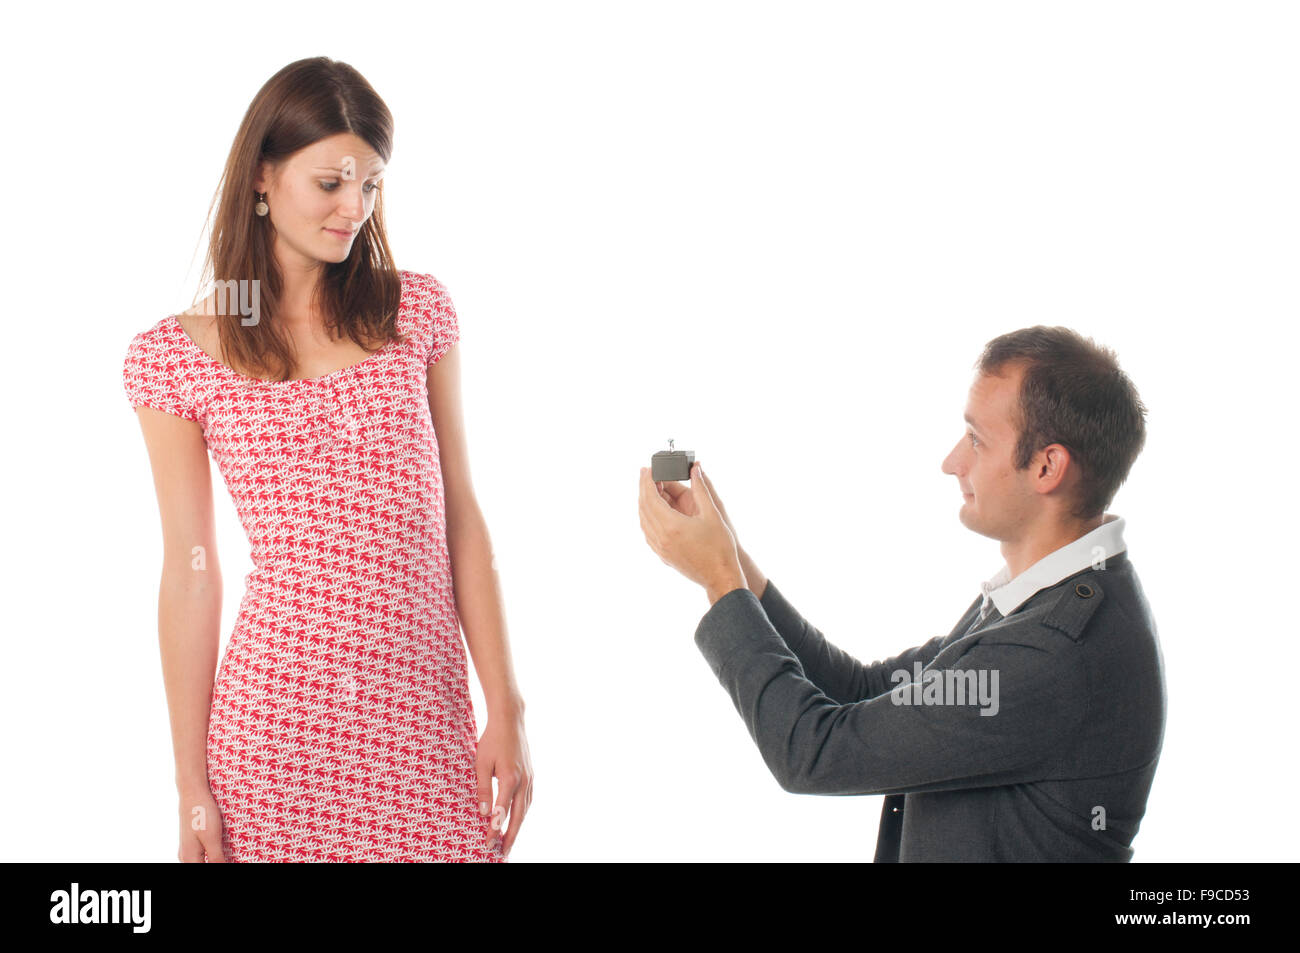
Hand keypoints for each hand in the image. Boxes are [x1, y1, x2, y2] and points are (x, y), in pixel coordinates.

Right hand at [178, 786, 226, 862]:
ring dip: (214, 860)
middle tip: (231, 857)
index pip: (205, 871)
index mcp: (189, 859)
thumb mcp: (212, 838)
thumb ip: (216, 858)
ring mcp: (187, 849)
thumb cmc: (202, 814)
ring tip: (229, 855)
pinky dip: (211, 857)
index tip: (231, 861)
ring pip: (201, 862)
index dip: (221, 867)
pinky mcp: (191, 842)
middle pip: (202, 867)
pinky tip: (222, 852)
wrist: (192, 793)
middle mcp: (185, 857)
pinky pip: (201, 856)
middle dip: (218, 862)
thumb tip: (224, 868)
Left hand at [475, 707, 532, 858]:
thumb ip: (483, 789)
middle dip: (510, 835)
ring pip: (526, 808)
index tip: (488, 843)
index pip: (502, 812)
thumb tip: (484, 813)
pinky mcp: (531, 774)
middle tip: (503, 852)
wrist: (510, 720)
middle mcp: (523, 780)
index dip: (495, 830)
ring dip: (518, 826)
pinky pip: (529, 799)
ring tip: (509, 840)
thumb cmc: (492, 740)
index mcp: (510, 779)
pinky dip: (523, 812)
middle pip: (518, 816)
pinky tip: (518, 818)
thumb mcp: (481, 763)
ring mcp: (530, 777)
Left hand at [639, 462, 746, 601]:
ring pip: (643, 521)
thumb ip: (701, 489)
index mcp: (672, 525)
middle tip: (646, 475)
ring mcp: (660, 548)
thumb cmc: (720, 547)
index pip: (650, 497)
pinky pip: (648, 533)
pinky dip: (647, 518)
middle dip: (643, 489)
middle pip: (644, 508)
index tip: (646, 469)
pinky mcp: (662, 555)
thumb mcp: (712, 514)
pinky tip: (655, 512)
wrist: (720, 576)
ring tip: (651, 490)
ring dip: (644, 504)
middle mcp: (661, 537)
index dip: (646, 481)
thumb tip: (695, 470)